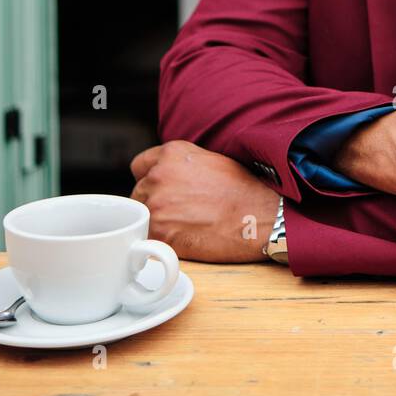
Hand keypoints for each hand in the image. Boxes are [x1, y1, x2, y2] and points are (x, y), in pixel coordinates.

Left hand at [130, 140, 280, 262]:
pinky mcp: (159, 233)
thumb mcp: (209, 160)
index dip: (150, 179)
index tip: (160, 190)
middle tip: (178, 212)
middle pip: (138, 192)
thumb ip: (180, 164)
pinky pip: (147, 238)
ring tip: (183, 226)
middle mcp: (159, 175)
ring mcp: (156, 205)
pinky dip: (159, 242)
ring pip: (141, 216)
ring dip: (155, 222)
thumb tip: (169, 177)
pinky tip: (182, 239)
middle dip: (153, 202)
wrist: (257, 217)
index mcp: (171, 153)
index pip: (139, 166)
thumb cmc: (242, 190)